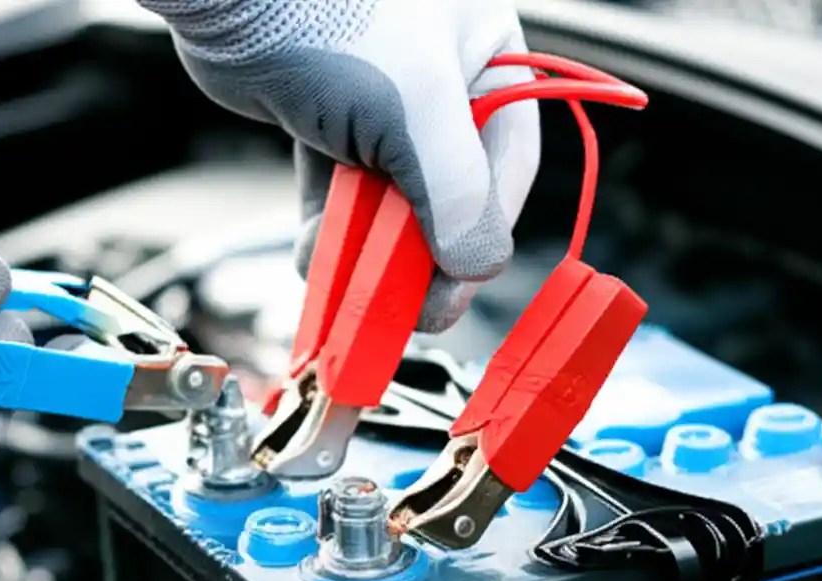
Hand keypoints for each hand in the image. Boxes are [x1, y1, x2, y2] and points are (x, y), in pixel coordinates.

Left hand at [141, 0, 540, 330]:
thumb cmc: (327, 15)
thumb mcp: (414, 106)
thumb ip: (456, 192)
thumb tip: (478, 265)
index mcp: (489, 58)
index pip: (506, 168)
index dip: (481, 236)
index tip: (453, 293)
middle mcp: (441, 85)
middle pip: (447, 196)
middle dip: (417, 257)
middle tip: (402, 309)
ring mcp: (382, 108)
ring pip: (389, 205)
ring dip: (366, 255)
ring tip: (346, 286)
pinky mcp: (329, 126)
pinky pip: (341, 198)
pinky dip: (329, 235)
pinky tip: (315, 260)